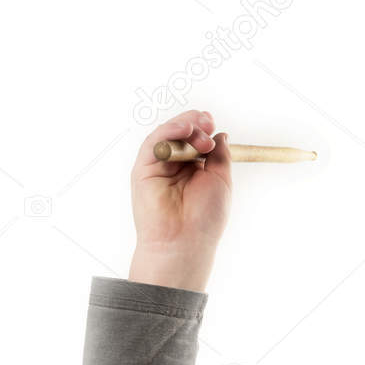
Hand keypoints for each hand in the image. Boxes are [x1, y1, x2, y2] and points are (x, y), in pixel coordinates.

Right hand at [128, 109, 230, 291]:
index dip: (203, 128)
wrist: (185, 241)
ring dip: (184, 126)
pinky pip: (154, 143)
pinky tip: (183, 130)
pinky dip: (168, 132)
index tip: (213, 124)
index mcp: (194, 169)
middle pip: (181, 134)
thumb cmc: (205, 218)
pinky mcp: (143, 169)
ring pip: (167, 135)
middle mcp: (175, 167)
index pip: (195, 140)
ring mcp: (158, 167)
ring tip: (199, 131)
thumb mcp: (221, 180)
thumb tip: (221, 134)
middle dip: (195, 124)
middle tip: (207, 123)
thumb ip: (220, 156)